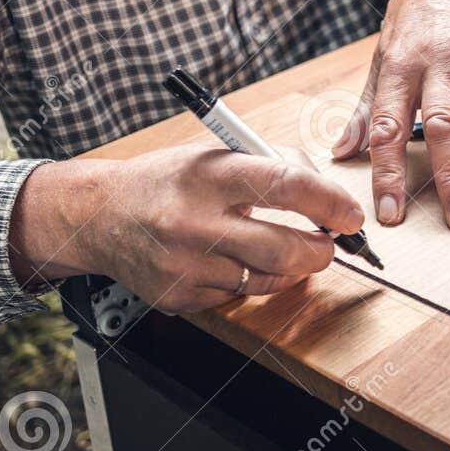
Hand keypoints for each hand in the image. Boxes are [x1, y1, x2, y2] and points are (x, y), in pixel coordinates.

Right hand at [11, 142, 365, 312]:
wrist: (99, 216)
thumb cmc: (167, 180)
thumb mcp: (214, 153)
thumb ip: (270, 166)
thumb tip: (325, 194)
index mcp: (209, 175)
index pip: (286, 185)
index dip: (329, 203)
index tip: (350, 214)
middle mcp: (195, 221)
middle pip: (285, 250)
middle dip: (321, 251)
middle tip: (327, 243)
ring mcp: (185, 265)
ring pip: (267, 280)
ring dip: (286, 268)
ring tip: (276, 247)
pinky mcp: (178, 297)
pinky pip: (237, 297)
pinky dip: (246, 281)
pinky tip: (227, 260)